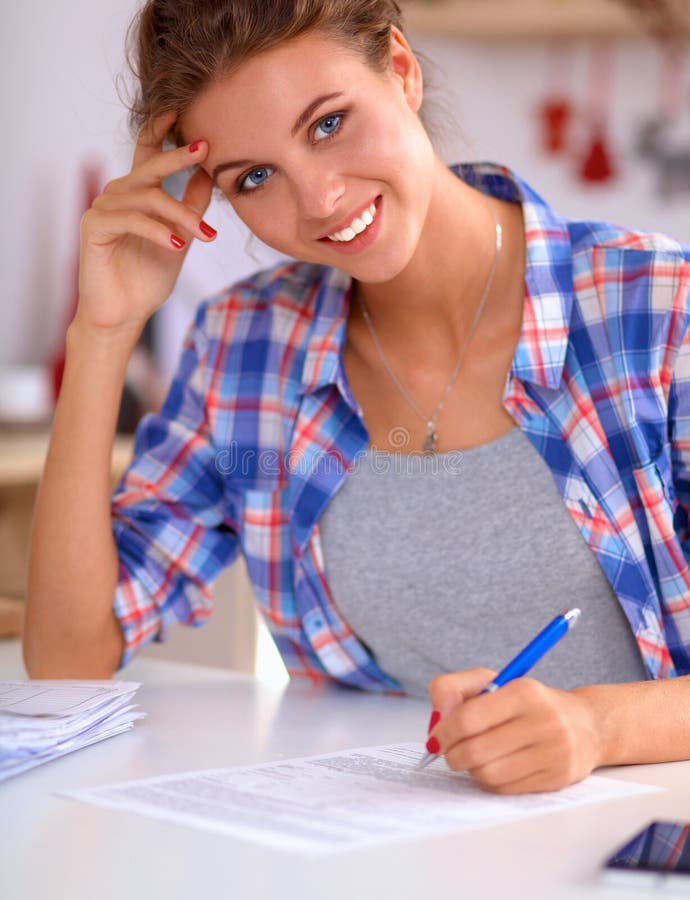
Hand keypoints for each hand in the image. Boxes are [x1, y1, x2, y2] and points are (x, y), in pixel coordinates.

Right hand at [76, 111, 215, 336]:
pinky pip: (131, 220)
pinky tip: (177, 244)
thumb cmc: (147, 278)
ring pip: (147, 197)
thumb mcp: (180, 237)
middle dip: (178, 156)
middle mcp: (117, 195)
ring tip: (205, 236)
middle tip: (205, 148)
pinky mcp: (94, 227)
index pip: (147, 153)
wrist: (124, 315)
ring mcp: (103, 208)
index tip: (185, 113)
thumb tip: (210, 174)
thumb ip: (192, 206)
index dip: (162, 131)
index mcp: (137, 195)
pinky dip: (157, 231)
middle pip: (148, 167)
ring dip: (181, 215)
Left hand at [427, 668, 602, 793]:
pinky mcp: (556, 779)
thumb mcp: (492, 682)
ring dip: (470, 769)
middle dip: (452, 754)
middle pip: (475, 750)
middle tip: (448, 751)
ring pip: (488, 774)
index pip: (468, 718)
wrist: (585, 725)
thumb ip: (453, 689)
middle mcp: (543, 721)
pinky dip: (489, 781)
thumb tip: (436, 719)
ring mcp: (553, 753)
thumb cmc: (529, 703)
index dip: (443, 732)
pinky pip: (504, 789)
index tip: (435, 738)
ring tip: (474, 757)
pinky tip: (494, 767)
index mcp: (524, 692)